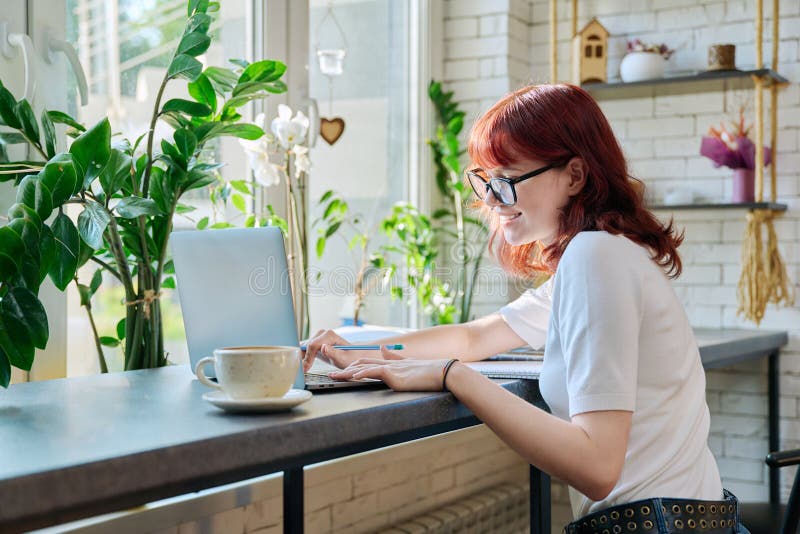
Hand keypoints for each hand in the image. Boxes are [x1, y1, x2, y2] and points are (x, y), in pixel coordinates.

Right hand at [300, 329, 380, 371]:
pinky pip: (306, 349)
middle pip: (307, 345)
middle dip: (303, 358)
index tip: (306, 369)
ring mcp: (319, 337)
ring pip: (304, 347)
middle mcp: (323, 333)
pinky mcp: (317, 343)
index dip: (308, 357)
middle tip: (300, 371)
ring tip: (300, 370)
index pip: (313, 345)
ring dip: (301, 357)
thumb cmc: (352, 358)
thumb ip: (333, 353)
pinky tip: (302, 365)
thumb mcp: (344, 358)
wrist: (355, 356)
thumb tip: (323, 347)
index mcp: (330, 335)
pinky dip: (303, 357)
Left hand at [329, 346, 452, 391]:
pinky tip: (352, 377)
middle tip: (330, 375)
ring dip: (347, 373)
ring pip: (363, 367)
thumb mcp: (409, 365)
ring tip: (333, 377)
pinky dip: (361, 374)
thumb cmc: (430, 373)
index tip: (340, 371)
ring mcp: (391, 369)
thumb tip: (382, 349)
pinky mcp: (394, 375)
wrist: (443, 373)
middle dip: (344, 370)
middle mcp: (388, 364)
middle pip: (360, 363)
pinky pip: (374, 372)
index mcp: (391, 364)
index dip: (352, 366)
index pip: (366, 363)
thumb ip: (394, 357)